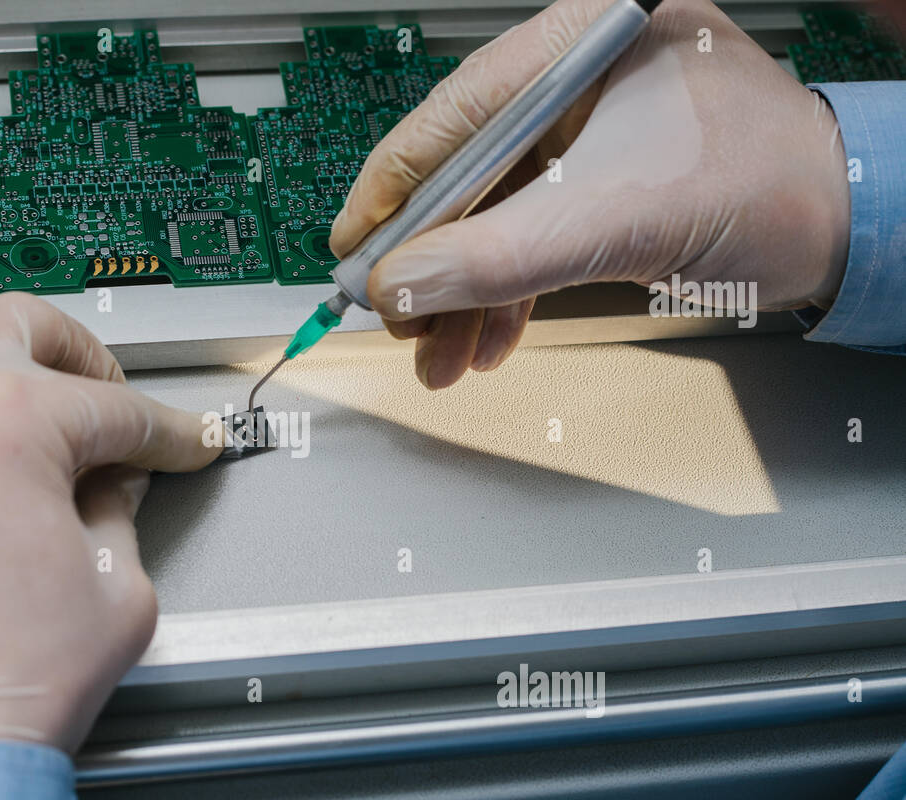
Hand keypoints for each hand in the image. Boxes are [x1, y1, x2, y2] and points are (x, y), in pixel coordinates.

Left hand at [0, 294, 218, 778]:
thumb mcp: (114, 598)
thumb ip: (119, 516)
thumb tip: (106, 490)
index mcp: (5, 420)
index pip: (116, 406)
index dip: (168, 430)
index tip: (180, 443)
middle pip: (18, 324)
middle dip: (82, 359)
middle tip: (106, 403)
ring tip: (11, 404)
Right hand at [330, 0, 850, 387]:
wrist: (846, 227)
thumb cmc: (769, 185)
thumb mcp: (615, 219)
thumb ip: (500, 255)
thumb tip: (400, 282)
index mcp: (575, 46)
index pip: (449, 118)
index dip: (390, 193)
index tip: (352, 253)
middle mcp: (572, 82)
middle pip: (464, 176)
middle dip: (430, 264)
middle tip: (396, 319)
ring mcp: (584, 135)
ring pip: (494, 217)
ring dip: (463, 295)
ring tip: (439, 355)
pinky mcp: (598, 182)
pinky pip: (531, 238)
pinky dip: (507, 295)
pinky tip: (487, 340)